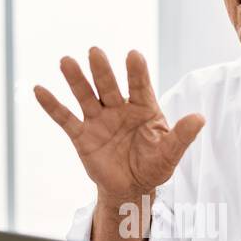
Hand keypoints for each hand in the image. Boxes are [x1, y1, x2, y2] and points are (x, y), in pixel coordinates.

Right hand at [34, 48, 204, 201]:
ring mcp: (98, 120)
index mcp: (143, 108)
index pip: (140, 86)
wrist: (131, 188)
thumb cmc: (154, 166)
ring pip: (85, 96)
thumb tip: (200, 118)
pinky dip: (52, 105)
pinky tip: (39, 89)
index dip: (136, 72)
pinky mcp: (81, 135)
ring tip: (66, 61)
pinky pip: (65, 119)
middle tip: (95, 52)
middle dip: (102, 71)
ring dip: (75, 80)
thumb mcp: (170, 153)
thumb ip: (182, 136)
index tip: (133, 55)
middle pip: (109, 86)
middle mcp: (119, 108)